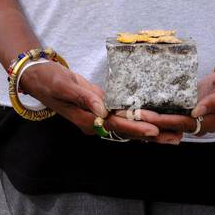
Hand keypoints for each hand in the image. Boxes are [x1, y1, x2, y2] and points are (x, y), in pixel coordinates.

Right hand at [17, 62, 169, 142]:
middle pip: (126, 131)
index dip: (136, 128)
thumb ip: (84, 97)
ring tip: (173, 134)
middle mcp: (95, 122)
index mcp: (87, 119)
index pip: (116, 126)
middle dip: (151, 135)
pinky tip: (154, 121)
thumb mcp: (65, 86)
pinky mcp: (100, 108)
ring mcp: (98, 117)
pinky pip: (122, 117)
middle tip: (176, 137)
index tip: (155, 130)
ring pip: (127, 127)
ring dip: (149, 131)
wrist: (39, 77)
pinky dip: (139, 120)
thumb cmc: (50, 80)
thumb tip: (103, 110)